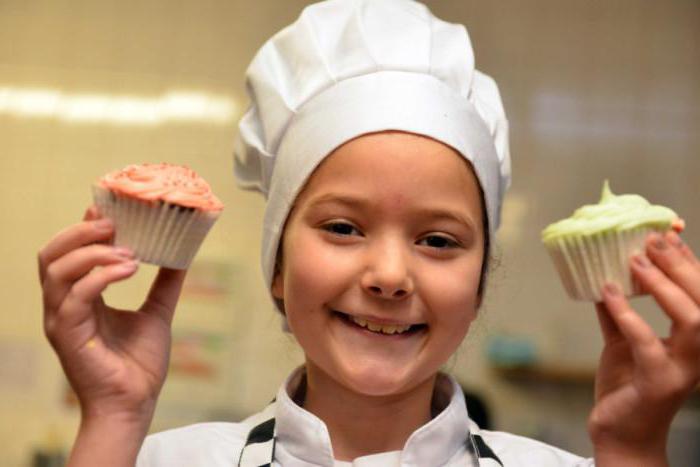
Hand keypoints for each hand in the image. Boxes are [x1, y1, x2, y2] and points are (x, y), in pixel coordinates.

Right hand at [38, 206, 186, 422]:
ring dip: (93, 252)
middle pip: (51, 254)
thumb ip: (164, 283)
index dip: (84, 227)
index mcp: (80, 298)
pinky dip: (101, 275)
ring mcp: (61, 320)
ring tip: (129, 251)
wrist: (136, 402)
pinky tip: (129, 269)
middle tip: (115, 223)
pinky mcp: (68, 335)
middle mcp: (64, 305)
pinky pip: (75, 295)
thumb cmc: (139, 364)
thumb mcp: (156, 312)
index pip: (69, 252)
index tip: (111, 208)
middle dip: (80, 232)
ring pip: (56, 269)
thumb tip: (181, 253)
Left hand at [589, 230, 699, 464]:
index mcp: (693, 340)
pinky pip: (647, 344)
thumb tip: (603, 276)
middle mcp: (698, 354)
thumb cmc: (627, 385)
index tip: (668, 233)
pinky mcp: (659, 383)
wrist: (620, 432)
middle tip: (652, 240)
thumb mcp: (623, 341)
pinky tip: (608, 293)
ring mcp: (684, 370)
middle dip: (681, 266)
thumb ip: (619, 313)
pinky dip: (629, 315)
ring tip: (635, 261)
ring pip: (692, 321)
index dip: (689, 261)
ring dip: (664, 287)